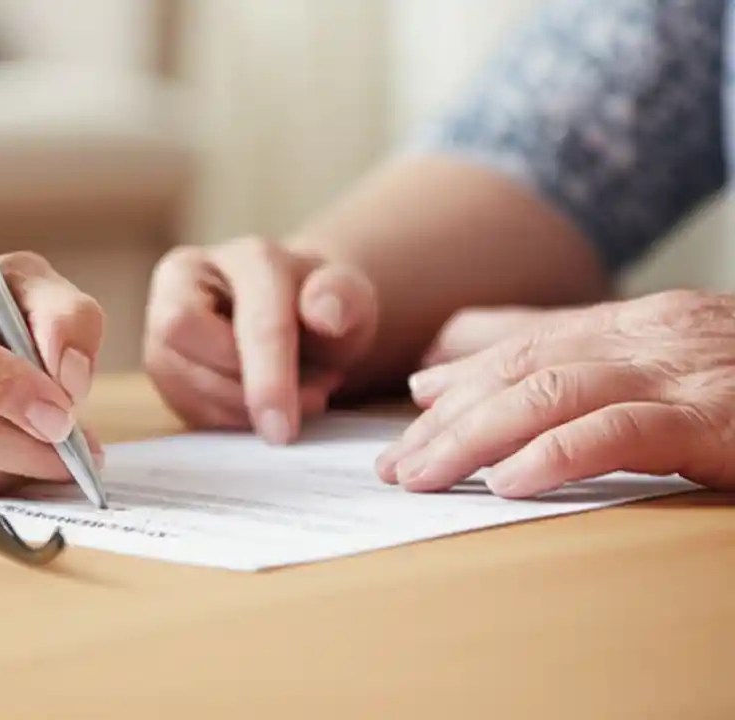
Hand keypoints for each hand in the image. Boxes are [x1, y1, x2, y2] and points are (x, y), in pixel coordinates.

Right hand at [144, 238, 377, 442]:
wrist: (297, 320)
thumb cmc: (321, 310)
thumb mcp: (350, 300)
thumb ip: (344, 299)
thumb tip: (326, 312)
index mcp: (246, 257)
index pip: (251, 319)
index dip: (268, 379)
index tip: (284, 430)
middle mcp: (189, 277)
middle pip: (179, 330)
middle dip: (235, 384)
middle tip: (297, 405)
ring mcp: (163, 317)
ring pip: (175, 374)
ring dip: (234, 407)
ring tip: (289, 403)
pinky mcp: (160, 358)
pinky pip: (178, 400)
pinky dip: (222, 417)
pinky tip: (256, 408)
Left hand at [376, 290, 734, 496]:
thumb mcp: (656, 363)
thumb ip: (563, 352)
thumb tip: (451, 365)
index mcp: (633, 324)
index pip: (519, 351)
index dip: (454, 390)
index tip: (404, 429)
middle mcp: (651, 334)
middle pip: (521, 370)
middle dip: (448, 420)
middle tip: (396, 466)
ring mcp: (685, 369)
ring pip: (553, 392)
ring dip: (477, 436)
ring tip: (425, 475)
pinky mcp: (717, 415)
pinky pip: (621, 429)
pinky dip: (557, 452)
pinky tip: (509, 480)